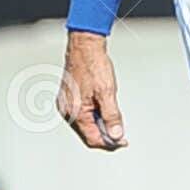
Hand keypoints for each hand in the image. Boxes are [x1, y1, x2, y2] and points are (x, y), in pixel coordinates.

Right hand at [59, 30, 127, 151]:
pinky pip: (82, 113)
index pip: (93, 139)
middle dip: (105, 134)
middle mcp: (67, 110)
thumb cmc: (93, 65)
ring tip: (113, 115)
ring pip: (86, 123)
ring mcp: (67, 103)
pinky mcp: (69, 97)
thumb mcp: (107, 92)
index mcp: (75, 112)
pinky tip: (103, 107)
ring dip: (100, 123)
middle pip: (88, 133)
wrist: (84, 46)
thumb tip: (116, 134)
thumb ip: (112, 116)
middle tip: (120, 130)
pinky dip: (94, 114)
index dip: (110, 143)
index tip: (122, 141)